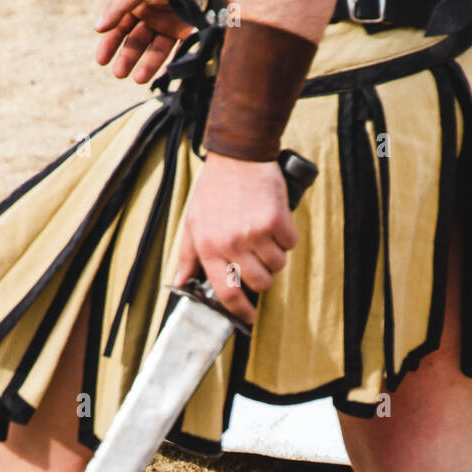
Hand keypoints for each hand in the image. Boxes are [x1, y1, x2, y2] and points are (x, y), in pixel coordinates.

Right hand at [95, 0, 193, 83]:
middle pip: (137, 40)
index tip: (101, 61)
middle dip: (127, 57)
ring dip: (145, 64)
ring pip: (155, 49)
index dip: (111, 42)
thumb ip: (118, 7)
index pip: (121, 25)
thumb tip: (98, 28)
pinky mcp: (188, 32)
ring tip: (137, 79)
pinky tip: (159, 76)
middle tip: (119, 74)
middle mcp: (154, 13)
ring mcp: (171, 23)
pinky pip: (176, 52)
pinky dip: (168, 65)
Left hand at [174, 153, 297, 324]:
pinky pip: (290, 244)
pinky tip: (276, 223)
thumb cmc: (214, 190)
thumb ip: (187, 255)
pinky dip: (286, 237)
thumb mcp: (193, 222)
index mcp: (209, 247)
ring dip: (275, 256)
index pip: (226, 292)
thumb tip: (181, 282)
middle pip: (259, 283)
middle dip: (263, 278)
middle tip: (259, 263)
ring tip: (265, 237)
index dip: (240, 310)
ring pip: (277, 265)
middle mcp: (231, 243)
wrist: (239, 154)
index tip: (249, 317)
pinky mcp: (276, 219)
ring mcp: (255, 232)